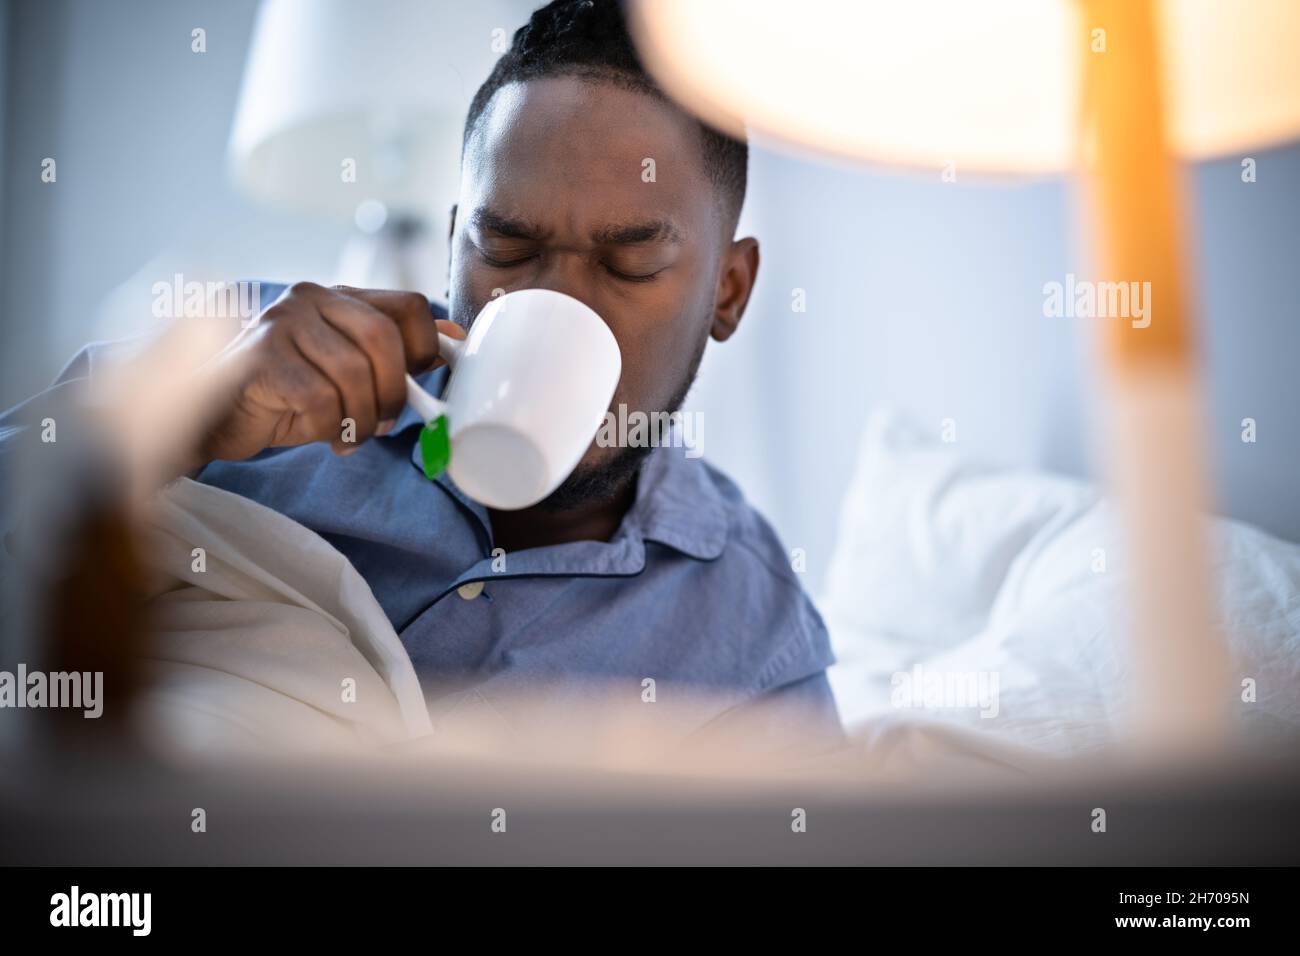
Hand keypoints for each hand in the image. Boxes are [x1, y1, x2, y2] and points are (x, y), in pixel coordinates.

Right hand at [185, 283, 463, 472]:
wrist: (218, 420)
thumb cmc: (288, 399)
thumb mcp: (350, 377)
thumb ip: (395, 356)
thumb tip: (454, 339)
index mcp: (340, 298)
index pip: (409, 305)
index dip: (427, 349)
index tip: (420, 386)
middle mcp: (311, 298)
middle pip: (383, 337)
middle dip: (394, 392)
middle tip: (386, 423)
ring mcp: (282, 322)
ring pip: (353, 372)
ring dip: (362, 418)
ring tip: (352, 435)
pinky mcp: (260, 356)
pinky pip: (320, 397)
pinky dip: (332, 428)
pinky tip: (327, 437)